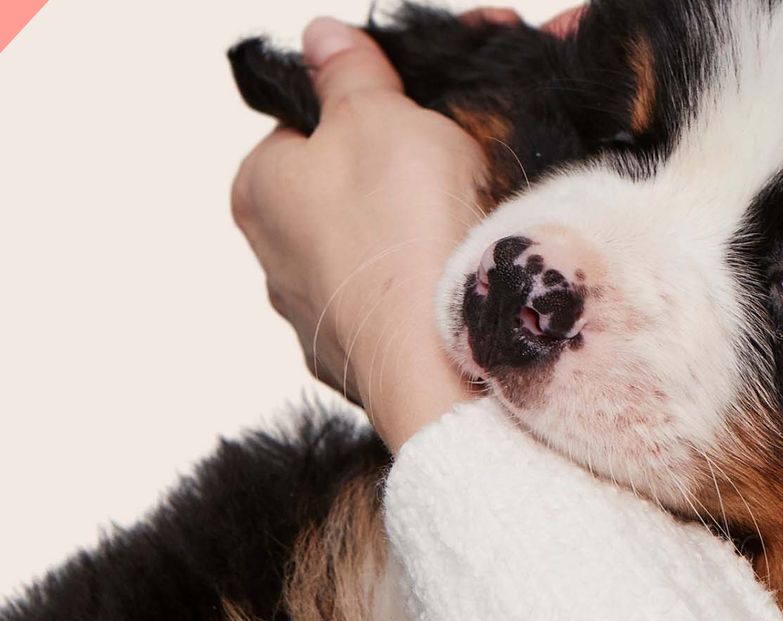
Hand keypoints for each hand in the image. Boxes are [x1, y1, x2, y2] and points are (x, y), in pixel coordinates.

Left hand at [232, 17, 482, 450]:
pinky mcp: (365, 360)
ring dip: (415, 235)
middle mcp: (274, 259)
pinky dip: (427, 289)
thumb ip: (349, 73)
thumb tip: (324, 39)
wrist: (440, 353)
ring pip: (376, 253)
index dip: (368, 112)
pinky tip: (458, 280)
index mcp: (260, 188)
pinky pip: (400, 305)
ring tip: (465, 226)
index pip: (305, 127)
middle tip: (450, 166)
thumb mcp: (379, 115)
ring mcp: (319, 317)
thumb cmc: (402, 233)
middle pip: (344, 191)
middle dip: (396, 174)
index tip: (413, 115)